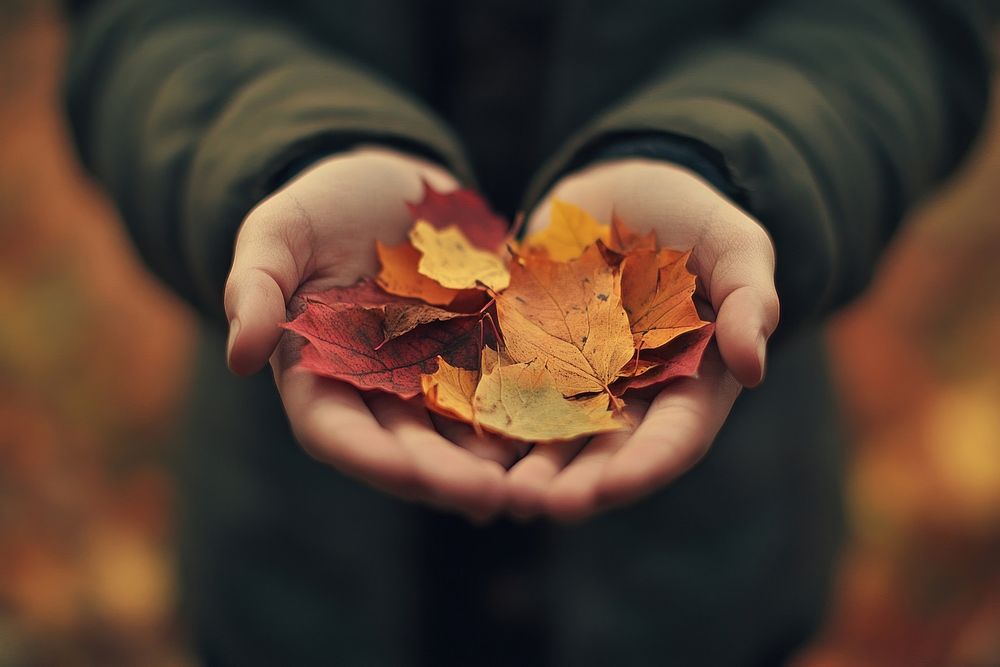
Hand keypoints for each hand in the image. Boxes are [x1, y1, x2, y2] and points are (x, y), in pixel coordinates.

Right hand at [224, 146, 514, 520]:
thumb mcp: (279, 232)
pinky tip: (561, 434)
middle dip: (445, 476)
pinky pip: (502, 393)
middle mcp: (375, 389)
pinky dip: (525, 418)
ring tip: (533, 485)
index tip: (409, 473)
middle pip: (406, 447)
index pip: (335, 430)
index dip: (369, 456)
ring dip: (492, 464)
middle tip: (491, 498)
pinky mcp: (476, 355)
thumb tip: (240, 356)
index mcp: (318, 374)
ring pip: (458, 434)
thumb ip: (256, 286)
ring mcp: (429, 376)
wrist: (391, 186)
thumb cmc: (322, 205)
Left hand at [507, 158, 778, 520]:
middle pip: (606, 451)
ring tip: (493, 490)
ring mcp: (577, 376)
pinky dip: (488, 417)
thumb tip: (753, 368)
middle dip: (575, 482)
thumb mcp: (734, 245)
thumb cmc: (692, 217)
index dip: (643, 466)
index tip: (610, 490)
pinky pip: (507, 389)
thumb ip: (751, 298)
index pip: (673, 436)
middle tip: (539, 504)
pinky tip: (457, 439)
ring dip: (525, 466)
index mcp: (689, 381)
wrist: (624, 189)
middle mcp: (630, 393)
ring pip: (552, 434)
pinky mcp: (530, 351)